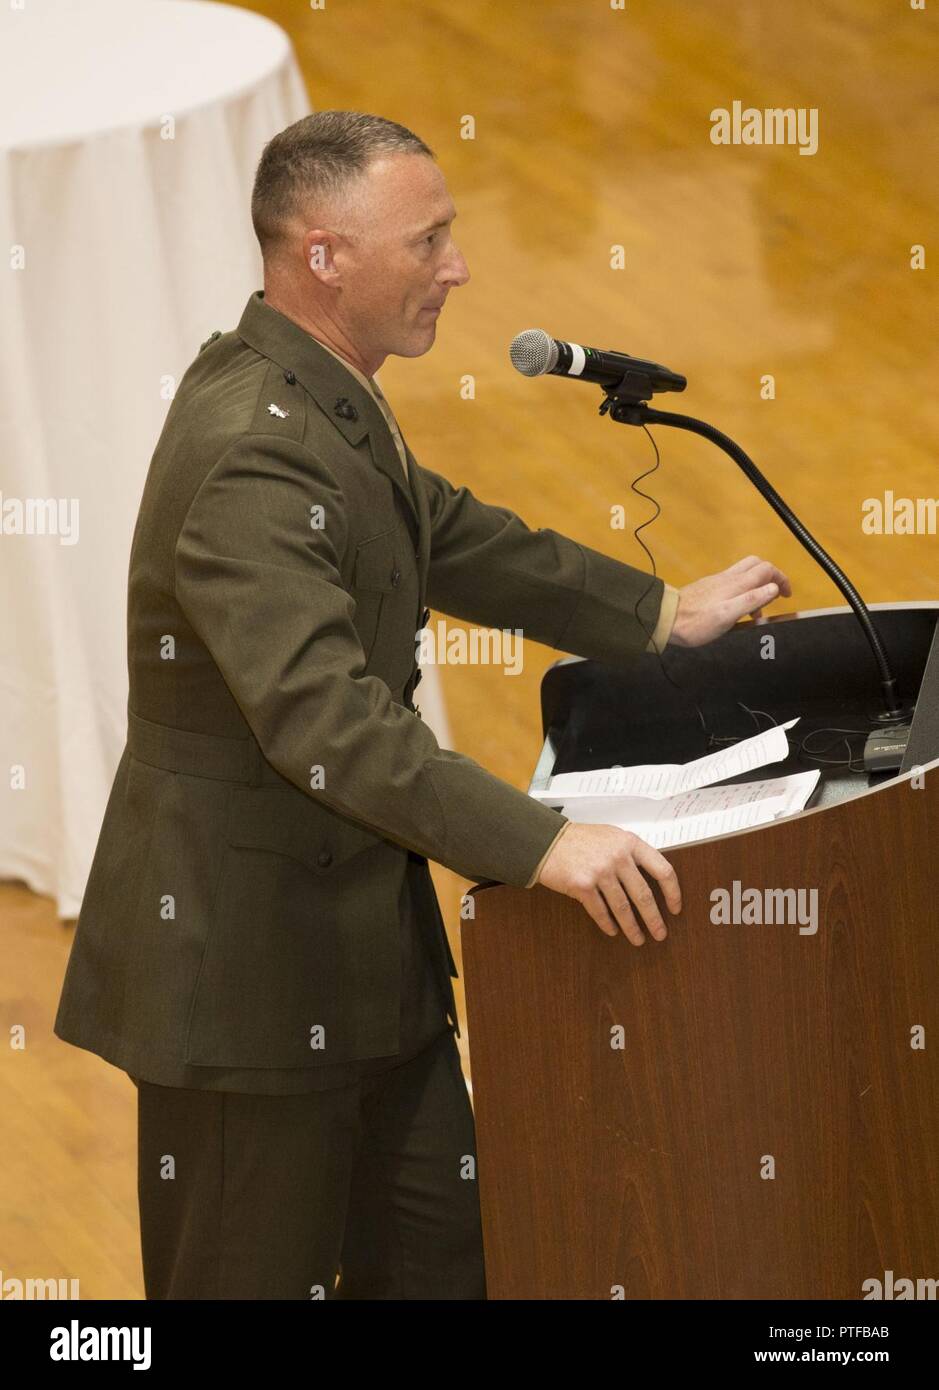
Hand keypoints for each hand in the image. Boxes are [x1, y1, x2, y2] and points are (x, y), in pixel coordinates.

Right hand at [536, 822, 681, 944]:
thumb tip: (653, 881)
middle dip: (654, 919)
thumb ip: (631, 854)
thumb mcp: (612, 837)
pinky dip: (608, 924)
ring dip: (632, 927)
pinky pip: (600, 911)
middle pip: (644, 895)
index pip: (663, 870)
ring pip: (623, 908)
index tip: (675, 908)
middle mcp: (618, 857)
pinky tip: (613, 931)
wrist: (548, 841)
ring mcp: (600, 872)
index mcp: (630, 843)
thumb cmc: (581, 840)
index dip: (673, 892)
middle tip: (660, 933)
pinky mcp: (582, 886)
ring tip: (638, 939)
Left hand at [669, 554, 791, 647]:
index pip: (767, 570)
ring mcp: (717, 581)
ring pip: (744, 574)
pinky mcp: (708, 587)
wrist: (666, 619)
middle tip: (775, 595)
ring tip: (756, 611)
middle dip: (771, 576)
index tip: (787, 594)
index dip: (781, 579)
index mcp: (736, 584)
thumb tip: (773, 588)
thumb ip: (752, 600)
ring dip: (756, 586)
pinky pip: (732, 583)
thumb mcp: (728, 615)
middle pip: (756, 565)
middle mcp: (728, 578)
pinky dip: (742, 592)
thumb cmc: (696, 622)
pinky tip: (737, 610)